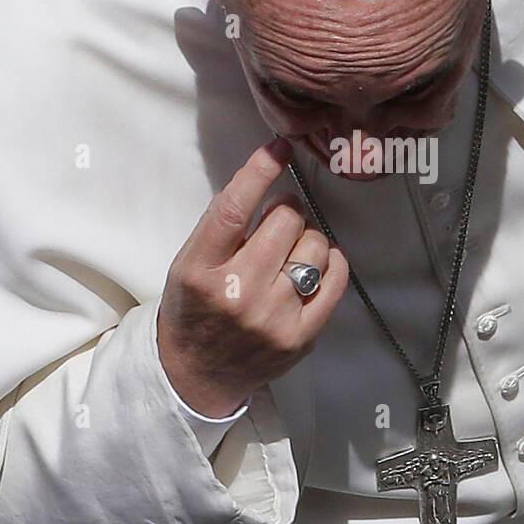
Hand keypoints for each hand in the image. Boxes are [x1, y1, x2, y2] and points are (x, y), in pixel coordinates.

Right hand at [157, 138, 349, 417]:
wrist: (196, 375)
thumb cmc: (194, 308)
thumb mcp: (189, 264)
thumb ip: (224, 229)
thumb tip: (271, 178)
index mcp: (198, 270)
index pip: (233, 208)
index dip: (259, 171)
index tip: (279, 148)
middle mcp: (236, 292)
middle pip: (285, 221)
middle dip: (287, 209)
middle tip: (281, 217)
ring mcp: (271, 317)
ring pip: (315, 246)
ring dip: (309, 236)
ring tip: (293, 247)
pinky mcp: (300, 336)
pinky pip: (334, 281)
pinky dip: (333, 261)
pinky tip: (321, 260)